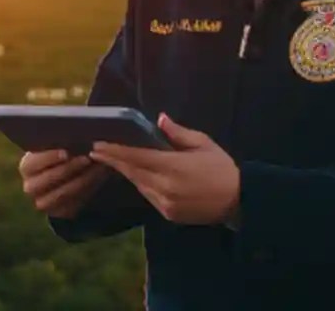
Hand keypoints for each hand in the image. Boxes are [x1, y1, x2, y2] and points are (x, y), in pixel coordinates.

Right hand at [18, 148, 110, 218]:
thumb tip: (78, 138)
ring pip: (61, 193)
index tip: (66, 152)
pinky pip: (72, 205)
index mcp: (27, 166)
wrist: (69, 179)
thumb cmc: (64, 156)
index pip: (31, 163)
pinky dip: (87, 191)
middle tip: (87, 158)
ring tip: (98, 168)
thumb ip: (64, 144)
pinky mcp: (58, 213)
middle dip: (69, 168)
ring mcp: (43, 202)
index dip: (48, 158)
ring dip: (81, 180)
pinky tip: (97, 179)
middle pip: (46, 179)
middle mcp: (30, 186)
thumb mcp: (60, 149)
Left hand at [89, 113, 239, 224]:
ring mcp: (165, 203)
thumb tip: (159, 119)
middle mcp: (164, 187)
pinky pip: (148, 196)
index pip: (136, 157)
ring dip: (126, 172)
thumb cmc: (221, 168)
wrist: (238, 200)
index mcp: (173, 167)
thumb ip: (178, 133)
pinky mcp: (168, 214)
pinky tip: (137, 175)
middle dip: (114, 161)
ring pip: (138, 185)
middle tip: (96, 151)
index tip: (99, 145)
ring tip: (113, 160)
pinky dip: (141, 184)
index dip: (115, 151)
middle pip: (132, 172)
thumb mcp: (203, 144)